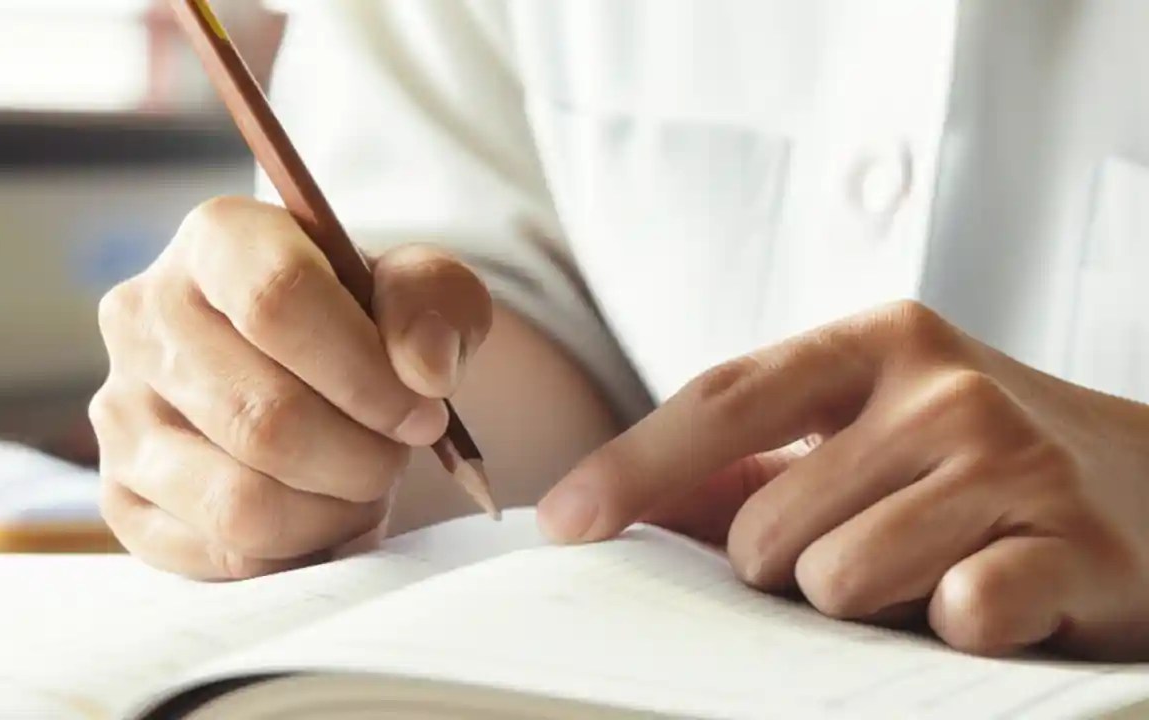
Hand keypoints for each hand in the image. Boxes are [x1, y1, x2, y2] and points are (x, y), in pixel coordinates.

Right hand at [91, 197, 491, 579]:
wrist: (318, 377)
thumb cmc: (370, 325)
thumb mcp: (425, 290)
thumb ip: (436, 303)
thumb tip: (424, 368)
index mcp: (218, 239)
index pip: (277, 299)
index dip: (365, 373)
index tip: (423, 412)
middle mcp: (146, 316)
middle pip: (265, 417)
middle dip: (361, 459)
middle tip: (396, 457)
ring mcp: (120, 411)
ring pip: (240, 502)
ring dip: (331, 513)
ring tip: (361, 488)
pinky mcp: (120, 496)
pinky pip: (218, 554)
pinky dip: (293, 554)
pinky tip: (318, 518)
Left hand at [539, 301, 1148, 659]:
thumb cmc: (985, 458)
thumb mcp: (872, 428)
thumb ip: (753, 463)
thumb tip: (622, 506)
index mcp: (878, 344)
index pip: (720, 401)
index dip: (631, 468)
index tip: (563, 525)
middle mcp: (942, 390)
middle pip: (766, 528)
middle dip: (787, 569)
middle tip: (866, 546)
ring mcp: (1012, 465)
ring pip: (836, 579)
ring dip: (861, 602)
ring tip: (926, 569)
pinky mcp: (1075, 551)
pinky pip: (950, 613)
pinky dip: (948, 624)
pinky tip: (986, 594)